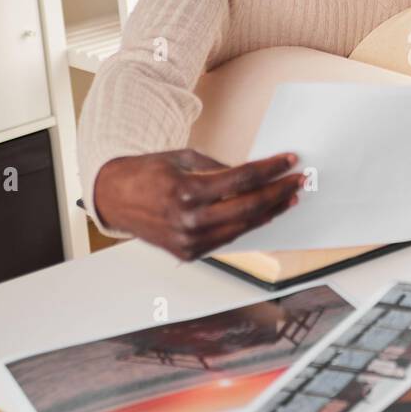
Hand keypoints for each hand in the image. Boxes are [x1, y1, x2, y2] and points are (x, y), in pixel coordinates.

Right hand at [93, 149, 305, 260]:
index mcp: (186, 191)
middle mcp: (188, 220)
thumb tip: (254, 172)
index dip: (270, 170)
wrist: (114, 198)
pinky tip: (263, 214)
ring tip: (288, 199)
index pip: (242, 179)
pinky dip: (248, 226)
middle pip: (248, 206)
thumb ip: (220, 168)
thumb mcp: (183, 158)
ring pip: (242, 227)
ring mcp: (189, 241)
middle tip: (297, 181)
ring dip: (270, 212)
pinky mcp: (189, 253)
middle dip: (278, 193)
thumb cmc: (147, 174)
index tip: (289, 161)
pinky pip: (227, 239)